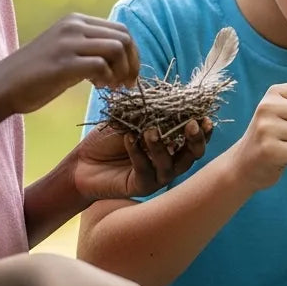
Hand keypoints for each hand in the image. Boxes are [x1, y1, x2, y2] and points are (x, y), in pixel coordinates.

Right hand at [0, 13, 139, 114]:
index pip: (121, 30)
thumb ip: (91, 48)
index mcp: (75, 21)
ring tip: (112, 86)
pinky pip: (101, 65)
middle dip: (133, 63)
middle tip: (127, 84)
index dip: (133, 54)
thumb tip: (125, 57)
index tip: (128, 75)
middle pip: (124, 38)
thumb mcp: (67, 51)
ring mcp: (67, 43)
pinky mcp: (63, 62)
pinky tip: (98, 87)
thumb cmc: (37, 74)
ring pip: (117, 48)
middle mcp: (72, 26)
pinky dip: (107, 79)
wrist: (2, 87)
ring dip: (122, 71)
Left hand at [71, 120, 212, 200]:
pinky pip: (146, 171)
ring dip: (162, 147)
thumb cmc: (108, 139)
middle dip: (195, 140)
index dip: (203, 129)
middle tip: (191, 125)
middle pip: (193, 156)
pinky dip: (138, 154)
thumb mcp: (131, 120)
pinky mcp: (142, 186)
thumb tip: (174, 99)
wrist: (81, 162)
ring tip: (150, 131)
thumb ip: (153, 114)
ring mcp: (157, 176)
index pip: (194, 138)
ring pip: (171, 166)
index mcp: (172, 144)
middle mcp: (170, 161)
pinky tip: (128, 139)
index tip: (204, 118)